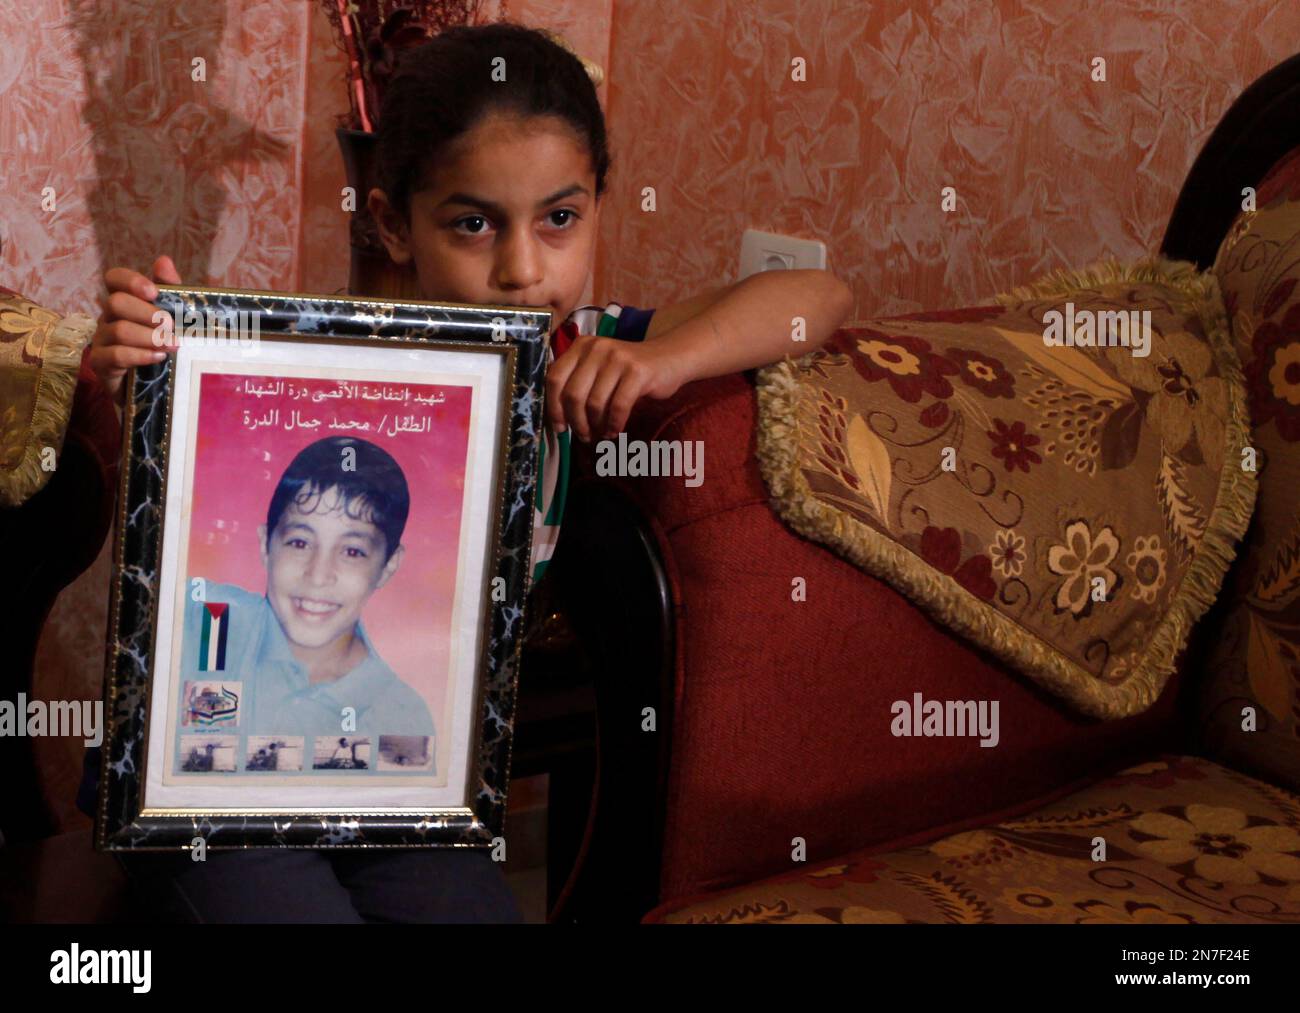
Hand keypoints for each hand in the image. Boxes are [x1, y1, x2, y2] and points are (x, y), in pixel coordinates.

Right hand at [89, 255, 182, 400]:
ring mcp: (101, 341)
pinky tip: (159, 357)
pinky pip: (116, 355)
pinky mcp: (101, 364)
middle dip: (147, 313)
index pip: (114, 278)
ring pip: (119, 330)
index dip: (131, 281)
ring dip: (149, 337)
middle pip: (116, 302)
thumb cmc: (160, 346)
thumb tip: (164, 260)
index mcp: (123, 302)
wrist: (149, 387)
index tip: (154, 293)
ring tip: (173, 345)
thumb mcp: (171, 318)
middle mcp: (107, 317)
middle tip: (171, 326)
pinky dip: (140, 355)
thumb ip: (170, 291)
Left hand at [545, 334, 685, 441]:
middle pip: (573, 394)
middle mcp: (596, 348)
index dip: (553, 407)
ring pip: (595, 403)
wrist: (669, 358)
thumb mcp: (599, 368)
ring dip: (596, 426)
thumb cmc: (629, 371)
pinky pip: (618, 407)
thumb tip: (557, 416)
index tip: (560, 427)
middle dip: (576, 422)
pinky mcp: (637, 371)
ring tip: (601, 434)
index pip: (554, 378)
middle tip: (584, 436)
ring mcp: (617, 358)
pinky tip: (614, 431)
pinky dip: (614, 424)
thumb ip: (578, 381)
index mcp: (581, 346)